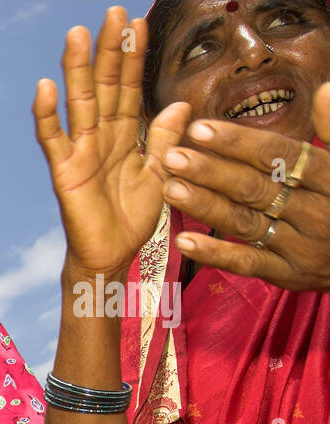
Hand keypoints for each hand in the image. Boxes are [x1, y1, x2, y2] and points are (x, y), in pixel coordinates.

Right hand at [33, 7, 190, 277]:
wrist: (111, 256)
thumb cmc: (132, 220)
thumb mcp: (161, 176)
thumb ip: (165, 141)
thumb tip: (177, 105)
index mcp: (125, 136)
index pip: (128, 88)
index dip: (133, 58)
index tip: (138, 23)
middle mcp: (100, 137)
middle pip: (104, 86)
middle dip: (109, 51)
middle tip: (113, 13)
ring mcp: (80, 152)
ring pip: (79, 103)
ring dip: (77, 69)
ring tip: (77, 34)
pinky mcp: (64, 172)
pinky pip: (53, 139)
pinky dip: (47, 115)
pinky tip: (45, 87)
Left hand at [159, 83, 329, 291]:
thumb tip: (325, 90)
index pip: (280, 156)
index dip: (239, 142)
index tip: (199, 128)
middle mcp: (317, 211)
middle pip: (256, 188)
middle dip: (211, 171)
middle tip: (172, 156)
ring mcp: (301, 245)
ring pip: (246, 222)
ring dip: (205, 206)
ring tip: (170, 188)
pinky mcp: (289, 274)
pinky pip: (248, 262)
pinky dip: (216, 253)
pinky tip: (184, 240)